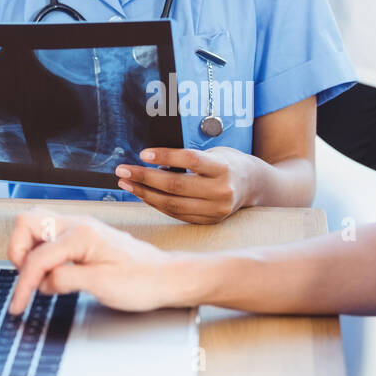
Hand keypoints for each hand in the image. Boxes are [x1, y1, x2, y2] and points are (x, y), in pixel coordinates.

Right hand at [7, 210, 184, 313]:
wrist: (165, 277)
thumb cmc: (142, 281)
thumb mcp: (102, 286)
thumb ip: (66, 279)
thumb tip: (42, 281)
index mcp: (82, 235)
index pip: (38, 257)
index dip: (23, 283)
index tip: (18, 304)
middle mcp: (79, 225)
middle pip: (27, 223)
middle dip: (18, 252)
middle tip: (26, 280)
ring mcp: (80, 228)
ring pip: (36, 226)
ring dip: (28, 251)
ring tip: (36, 278)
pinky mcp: (83, 237)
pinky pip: (50, 236)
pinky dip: (41, 253)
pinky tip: (51, 274)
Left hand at [115, 146, 252, 223]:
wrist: (253, 185)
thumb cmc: (226, 163)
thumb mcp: (213, 154)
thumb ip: (188, 160)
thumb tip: (150, 163)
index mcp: (223, 168)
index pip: (190, 160)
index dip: (165, 156)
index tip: (143, 154)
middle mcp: (221, 190)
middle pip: (176, 185)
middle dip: (144, 177)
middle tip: (123, 170)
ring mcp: (216, 209)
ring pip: (172, 204)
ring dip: (145, 193)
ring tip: (126, 183)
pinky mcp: (209, 221)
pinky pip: (176, 214)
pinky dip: (157, 204)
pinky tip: (143, 194)